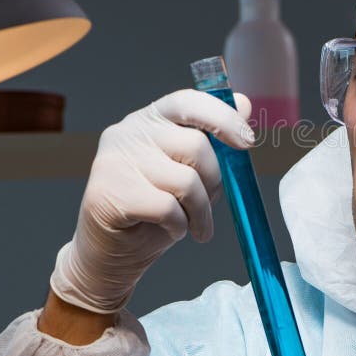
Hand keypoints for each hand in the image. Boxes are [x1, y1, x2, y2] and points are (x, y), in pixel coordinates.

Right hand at [49, 88, 253, 313]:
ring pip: (186, 182)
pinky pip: (167, 208)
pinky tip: (170, 230)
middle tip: (209, 204)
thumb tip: (244, 103)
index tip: (247, 141)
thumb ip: (214, 137)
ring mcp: (114, 160)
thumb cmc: (156, 208)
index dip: (222, 118)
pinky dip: (179, 226)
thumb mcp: (192, 169)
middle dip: (214, 182)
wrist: (114, 253)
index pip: (188, 102)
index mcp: (151, 118)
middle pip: (196, 147)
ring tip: (191, 224)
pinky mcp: (107, 193)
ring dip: (200, 212)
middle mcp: (128, 131)